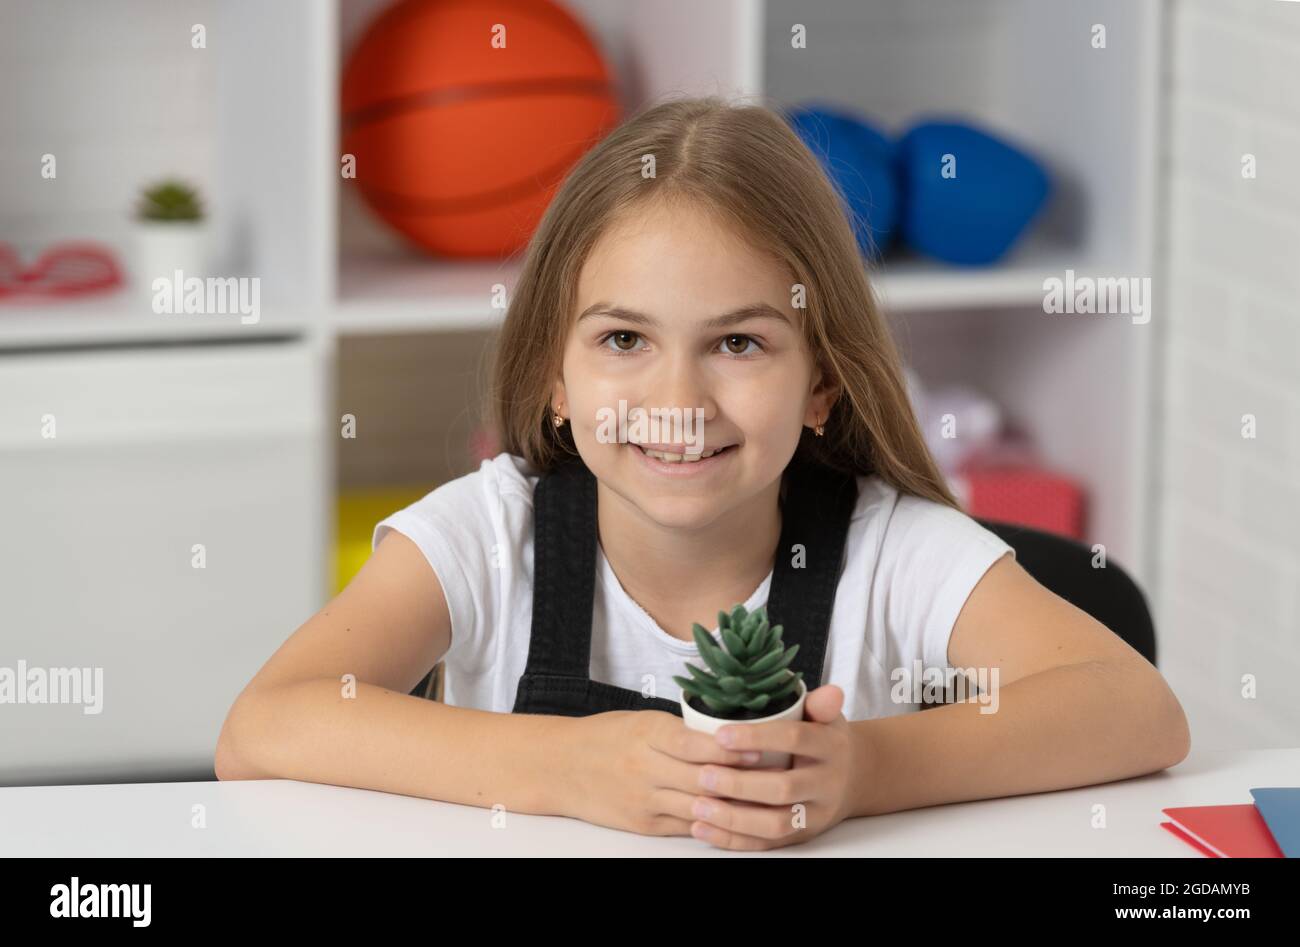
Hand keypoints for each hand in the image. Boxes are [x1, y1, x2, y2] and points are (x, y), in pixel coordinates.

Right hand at [563, 709, 767, 836]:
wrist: (561, 767)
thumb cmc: (606, 736)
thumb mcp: (641, 722)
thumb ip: (680, 731)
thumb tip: (730, 736)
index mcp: (647, 734)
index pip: (694, 743)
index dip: (730, 748)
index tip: (762, 745)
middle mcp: (645, 768)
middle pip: (703, 778)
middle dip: (743, 780)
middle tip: (780, 776)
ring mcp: (644, 800)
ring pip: (700, 807)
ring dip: (736, 807)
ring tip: (769, 801)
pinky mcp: (644, 825)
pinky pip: (688, 827)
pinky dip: (715, 824)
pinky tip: (739, 820)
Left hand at [687, 684, 863, 849]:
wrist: (854, 778)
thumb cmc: (825, 740)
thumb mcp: (826, 717)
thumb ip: (820, 704)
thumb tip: (828, 691)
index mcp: (830, 747)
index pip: (794, 739)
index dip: (757, 737)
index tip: (719, 735)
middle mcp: (827, 784)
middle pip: (783, 788)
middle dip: (739, 784)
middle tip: (703, 775)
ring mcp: (816, 814)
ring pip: (775, 823)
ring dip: (733, 818)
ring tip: (698, 806)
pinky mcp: (802, 836)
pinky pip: (767, 844)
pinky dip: (734, 840)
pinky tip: (704, 828)